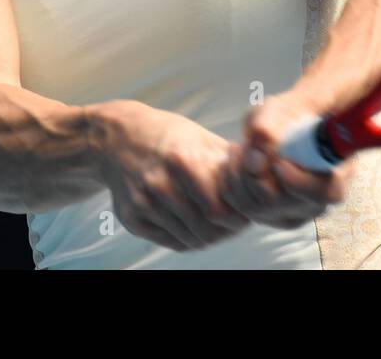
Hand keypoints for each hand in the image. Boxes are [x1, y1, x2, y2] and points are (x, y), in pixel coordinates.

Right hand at [95, 101, 249, 251]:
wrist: (117, 139)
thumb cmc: (167, 137)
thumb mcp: (201, 138)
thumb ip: (230, 162)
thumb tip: (263, 180)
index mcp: (182, 160)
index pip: (221, 209)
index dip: (239, 216)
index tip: (246, 212)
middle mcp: (160, 184)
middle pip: (208, 229)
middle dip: (227, 230)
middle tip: (235, 222)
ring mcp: (144, 204)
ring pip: (191, 239)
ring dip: (209, 236)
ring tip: (217, 222)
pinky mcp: (132, 219)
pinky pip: (171, 242)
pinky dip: (187, 237)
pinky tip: (193, 222)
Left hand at [218, 91, 348, 228]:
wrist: (284, 126)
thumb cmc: (288, 114)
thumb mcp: (278, 109)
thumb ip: (268, 127)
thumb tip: (256, 160)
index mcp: (336, 175)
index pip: (323, 192)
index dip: (297, 181)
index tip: (278, 161)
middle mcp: (316, 203)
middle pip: (279, 203)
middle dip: (253, 173)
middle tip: (243, 146)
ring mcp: (291, 215)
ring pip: (255, 209)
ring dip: (237, 177)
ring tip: (238, 149)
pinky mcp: (268, 217)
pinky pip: (240, 210)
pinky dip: (230, 186)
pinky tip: (233, 163)